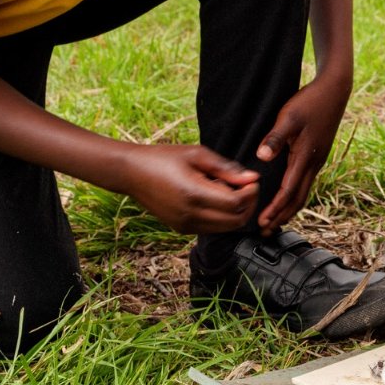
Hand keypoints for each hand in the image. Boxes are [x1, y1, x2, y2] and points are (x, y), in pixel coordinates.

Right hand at [117, 143, 259, 233]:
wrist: (132, 173)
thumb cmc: (164, 158)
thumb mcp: (197, 155)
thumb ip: (226, 168)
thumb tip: (252, 178)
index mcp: (194, 194)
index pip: (236, 204)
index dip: (251, 194)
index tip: (252, 180)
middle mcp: (190, 215)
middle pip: (235, 222)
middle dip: (248, 205)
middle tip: (246, 186)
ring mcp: (185, 226)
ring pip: (225, 228)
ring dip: (235, 212)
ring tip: (228, 189)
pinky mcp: (181, 229)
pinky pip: (212, 227)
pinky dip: (221, 216)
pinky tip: (214, 197)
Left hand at [254, 73, 350, 232]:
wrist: (334, 91)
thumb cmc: (310, 102)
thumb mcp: (289, 117)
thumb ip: (275, 138)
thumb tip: (261, 157)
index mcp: (305, 157)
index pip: (288, 191)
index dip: (276, 209)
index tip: (263, 222)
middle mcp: (314, 163)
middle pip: (299, 198)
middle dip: (283, 216)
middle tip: (267, 231)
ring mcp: (318, 160)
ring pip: (304, 192)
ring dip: (290, 208)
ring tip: (276, 220)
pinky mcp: (318, 154)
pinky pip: (306, 182)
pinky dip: (295, 195)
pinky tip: (287, 195)